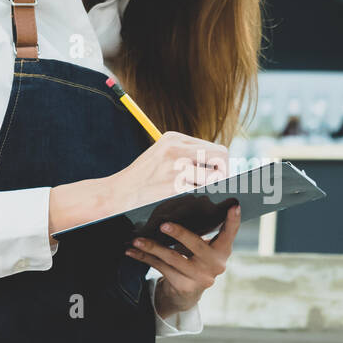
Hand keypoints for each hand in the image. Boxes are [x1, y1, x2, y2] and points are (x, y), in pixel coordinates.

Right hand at [111, 131, 230, 209]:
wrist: (118, 193)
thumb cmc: (142, 178)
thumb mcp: (161, 155)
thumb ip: (186, 154)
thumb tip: (220, 164)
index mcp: (174, 138)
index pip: (214, 148)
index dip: (220, 165)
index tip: (217, 177)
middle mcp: (177, 149)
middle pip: (221, 157)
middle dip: (224, 174)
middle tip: (218, 187)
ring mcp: (176, 167)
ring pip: (215, 177)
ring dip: (213, 188)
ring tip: (204, 196)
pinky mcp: (174, 186)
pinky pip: (202, 192)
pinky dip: (202, 200)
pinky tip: (195, 204)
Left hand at [126, 204, 240, 317]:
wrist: (187, 293)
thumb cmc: (196, 260)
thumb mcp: (206, 248)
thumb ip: (204, 231)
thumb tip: (192, 202)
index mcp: (223, 250)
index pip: (230, 233)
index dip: (233, 220)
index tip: (234, 205)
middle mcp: (215, 265)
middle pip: (196, 245)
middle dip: (180, 234)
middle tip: (164, 225)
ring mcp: (199, 277)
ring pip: (172, 258)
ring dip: (152, 247)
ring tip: (136, 240)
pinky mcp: (183, 285)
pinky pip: (160, 268)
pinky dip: (144, 258)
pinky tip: (131, 251)